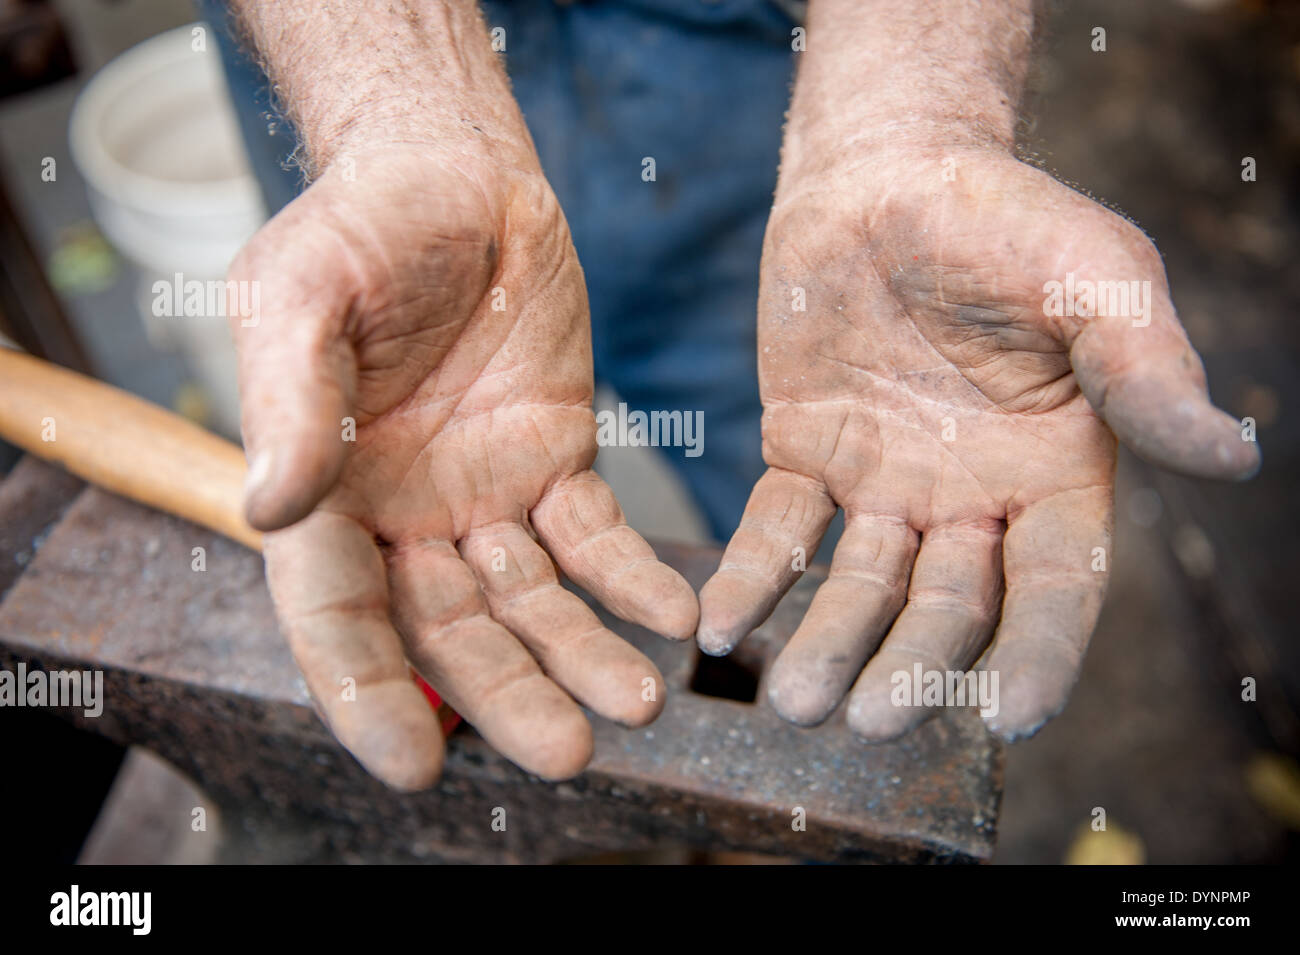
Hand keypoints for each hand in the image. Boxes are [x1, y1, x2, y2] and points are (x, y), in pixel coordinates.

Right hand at [231, 147, 696, 789]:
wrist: (453, 171)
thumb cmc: (358, 224)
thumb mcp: (301, 296)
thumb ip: (291, 403)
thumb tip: (270, 509)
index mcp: (325, 492)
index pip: (335, 613)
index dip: (367, 692)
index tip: (413, 765)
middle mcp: (403, 516)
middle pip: (452, 630)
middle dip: (509, 696)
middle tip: (570, 753)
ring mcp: (484, 495)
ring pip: (533, 599)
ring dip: (584, 653)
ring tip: (641, 701)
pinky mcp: (555, 461)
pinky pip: (597, 535)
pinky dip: (632, 577)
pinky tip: (673, 613)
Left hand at [697, 144, 1256, 741]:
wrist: (886, 175)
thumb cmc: (1004, 218)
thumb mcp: (1091, 276)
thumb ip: (1144, 366)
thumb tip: (1232, 455)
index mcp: (1054, 473)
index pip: (1057, 586)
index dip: (1039, 653)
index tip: (1010, 718)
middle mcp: (971, 497)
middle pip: (946, 605)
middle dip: (909, 665)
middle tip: (868, 720)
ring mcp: (886, 483)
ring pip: (859, 585)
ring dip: (825, 643)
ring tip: (787, 702)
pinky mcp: (808, 453)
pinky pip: (778, 527)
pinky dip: (752, 575)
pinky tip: (717, 623)